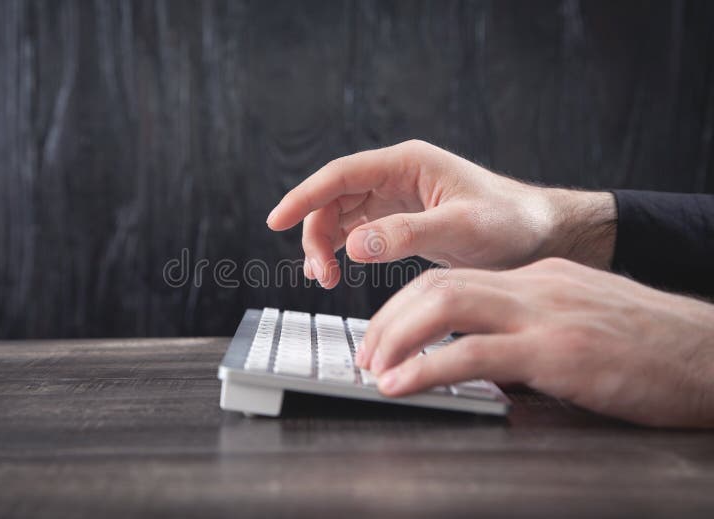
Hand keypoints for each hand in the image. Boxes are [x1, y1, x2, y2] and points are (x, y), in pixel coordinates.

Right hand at [267, 140, 615, 287]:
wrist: (540, 234)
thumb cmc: (510, 224)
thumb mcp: (462, 229)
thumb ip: (407, 234)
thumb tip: (354, 244)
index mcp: (408, 163)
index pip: (341, 174)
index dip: (304, 196)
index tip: (275, 220)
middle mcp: (397, 175)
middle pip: (334, 197)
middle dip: (316, 233)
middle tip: (321, 275)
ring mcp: (397, 197)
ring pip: (342, 215)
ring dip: (326, 244)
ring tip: (327, 280)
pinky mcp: (401, 220)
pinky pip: (358, 230)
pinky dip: (342, 249)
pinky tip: (337, 271)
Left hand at [357, 258, 713, 427]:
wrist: (710, 355)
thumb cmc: (648, 348)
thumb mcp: (578, 323)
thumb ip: (528, 330)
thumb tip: (478, 356)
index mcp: (537, 279)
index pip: (453, 278)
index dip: (406, 307)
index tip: (384, 334)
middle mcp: (535, 286)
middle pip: (439, 285)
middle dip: (390, 319)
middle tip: (366, 353)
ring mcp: (546, 314)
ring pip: (447, 306)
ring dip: (397, 338)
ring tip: (373, 368)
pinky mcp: (558, 351)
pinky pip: (474, 352)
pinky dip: (427, 367)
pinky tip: (401, 385)